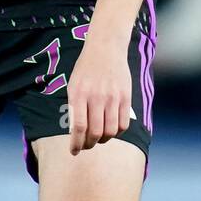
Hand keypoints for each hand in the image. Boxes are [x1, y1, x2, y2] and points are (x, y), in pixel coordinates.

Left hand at [66, 34, 131, 153]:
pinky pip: (123, 124)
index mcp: (79, 94)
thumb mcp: (74, 86)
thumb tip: (77, 133)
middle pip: (95, 132)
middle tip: (86, 146)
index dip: (76, 144)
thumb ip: (75, 108)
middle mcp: (96, 97)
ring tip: (98, 138)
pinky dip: (117, 132)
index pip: (79, 127)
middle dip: (89, 145)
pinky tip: (111, 130)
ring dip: (103, 140)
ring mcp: (113, 97)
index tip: (74, 151)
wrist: (105, 49)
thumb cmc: (86, 70)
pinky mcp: (126, 97)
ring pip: (111, 131)